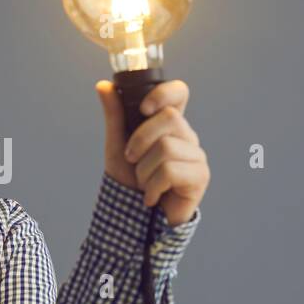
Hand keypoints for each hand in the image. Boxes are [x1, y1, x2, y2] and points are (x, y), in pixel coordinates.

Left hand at [96, 78, 209, 226]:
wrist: (137, 217)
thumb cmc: (131, 180)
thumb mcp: (117, 145)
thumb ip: (115, 116)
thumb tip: (104, 85)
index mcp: (169, 124)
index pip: (179, 92)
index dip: (164, 93)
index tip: (143, 108)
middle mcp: (187, 136)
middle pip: (170, 118)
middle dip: (140, 140)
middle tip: (132, 159)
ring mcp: (196, 155)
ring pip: (167, 147)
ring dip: (144, 170)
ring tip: (143, 183)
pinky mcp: (200, 176)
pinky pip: (171, 171)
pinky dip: (152, 186)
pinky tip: (151, 197)